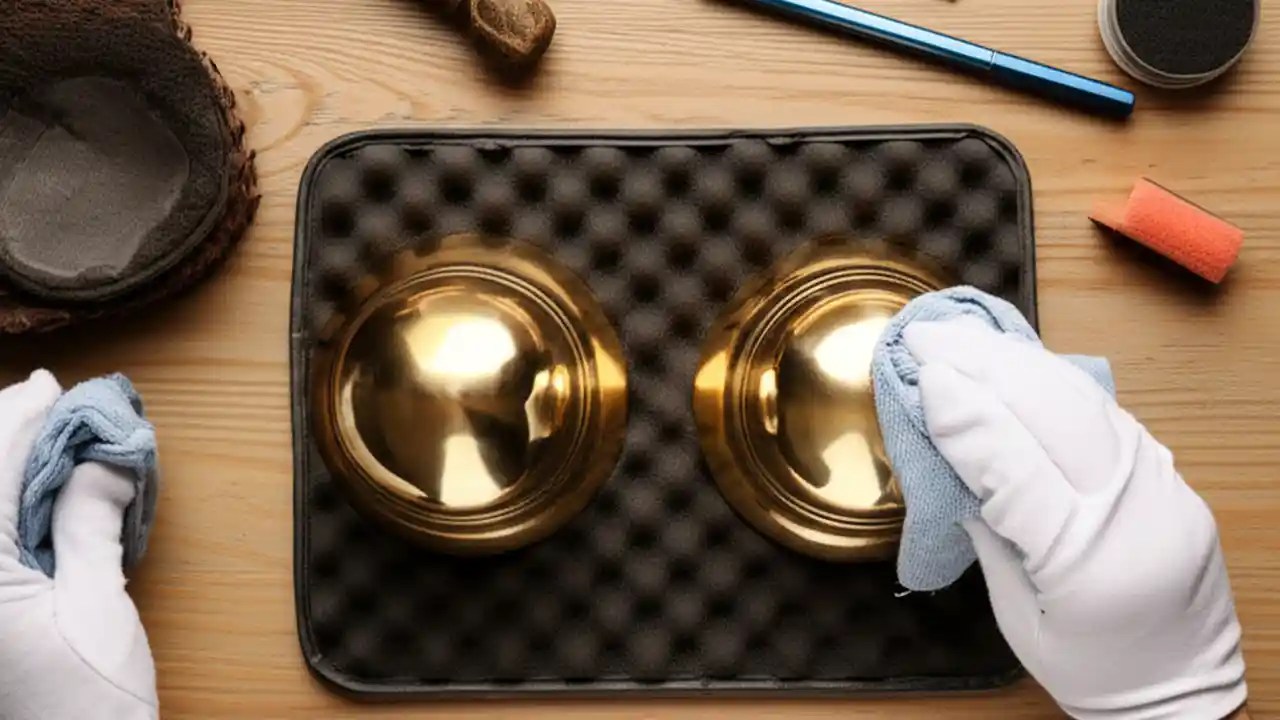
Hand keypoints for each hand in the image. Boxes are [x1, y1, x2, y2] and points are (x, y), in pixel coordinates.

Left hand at [0, 372, 156, 719]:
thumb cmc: (85, 711)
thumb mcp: (97, 612)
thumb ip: (91, 526)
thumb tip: (105, 455)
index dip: (18, 420)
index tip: (51, 387)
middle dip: (2, 438)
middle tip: (43, 404)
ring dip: (2, 475)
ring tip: (40, 443)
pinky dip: (3, 513)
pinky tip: (28, 499)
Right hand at [904, 319, 1245, 719]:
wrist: (1183, 688)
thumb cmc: (1087, 666)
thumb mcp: (1014, 613)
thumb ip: (986, 529)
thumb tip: (948, 449)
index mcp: (1082, 563)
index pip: (1016, 470)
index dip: (966, 417)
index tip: (922, 373)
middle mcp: (1130, 514)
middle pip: (1054, 415)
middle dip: (985, 365)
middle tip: (928, 334)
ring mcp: (1161, 490)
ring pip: (1085, 402)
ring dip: (1018, 361)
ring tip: (965, 337)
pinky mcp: (1173, 479)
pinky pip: (1109, 415)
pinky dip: (1055, 382)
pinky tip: (1017, 363)